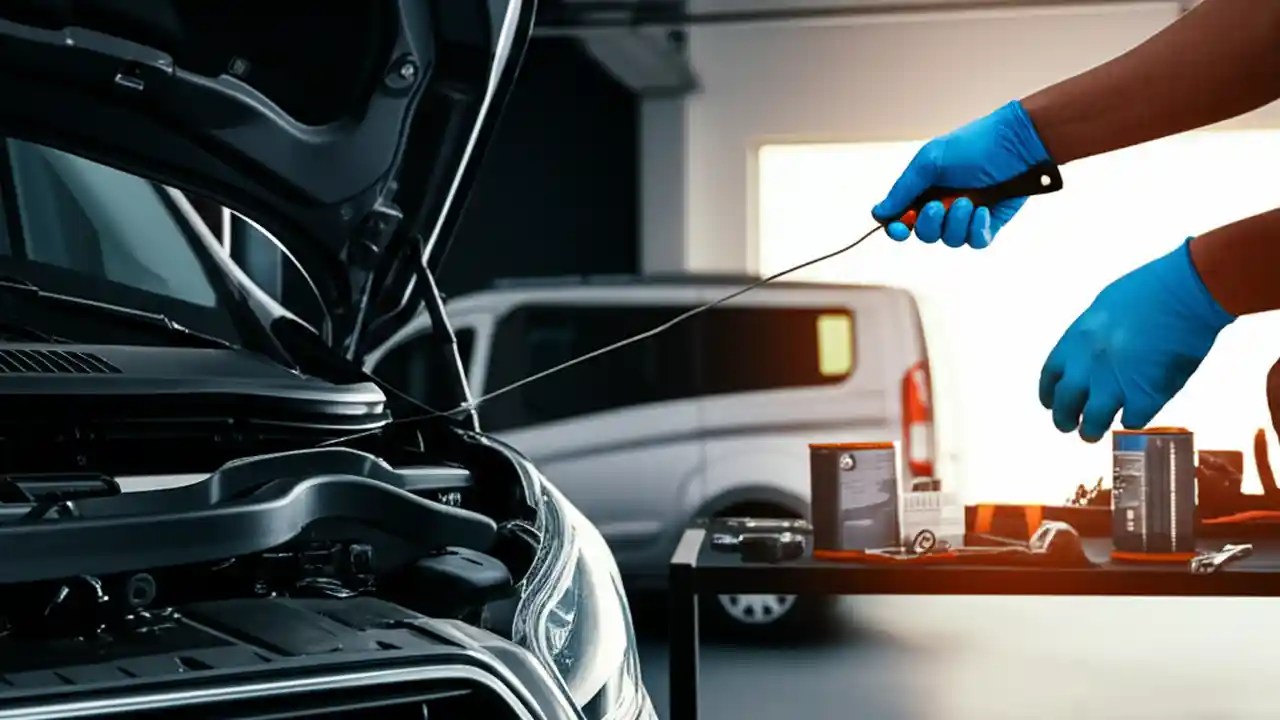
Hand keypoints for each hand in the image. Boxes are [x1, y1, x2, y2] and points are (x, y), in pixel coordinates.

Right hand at [872, 101, 1051, 247]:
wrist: (1019, 144)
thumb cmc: (975, 145)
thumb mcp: (930, 162)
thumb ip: (903, 190)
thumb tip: (879, 213)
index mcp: (925, 188)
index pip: (901, 219)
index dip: (897, 228)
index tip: (900, 227)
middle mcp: (943, 204)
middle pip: (924, 234)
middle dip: (930, 224)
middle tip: (939, 205)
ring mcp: (966, 215)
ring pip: (950, 240)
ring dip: (957, 223)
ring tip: (969, 201)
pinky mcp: (988, 223)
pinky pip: (975, 241)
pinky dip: (977, 230)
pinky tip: (984, 211)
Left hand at [1038, 239, 1234, 441]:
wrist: (1183, 294)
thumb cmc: (1147, 291)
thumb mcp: (1102, 311)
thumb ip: (1090, 339)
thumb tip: (1090, 356)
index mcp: (1074, 343)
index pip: (1049, 378)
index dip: (1050, 395)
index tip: (1052, 404)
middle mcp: (1086, 368)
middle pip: (1065, 406)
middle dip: (1065, 420)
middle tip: (1071, 426)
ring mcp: (1114, 385)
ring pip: (1092, 422)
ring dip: (1092, 430)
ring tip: (1094, 433)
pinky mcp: (1145, 397)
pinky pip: (1132, 421)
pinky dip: (1132, 421)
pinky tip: (1135, 415)